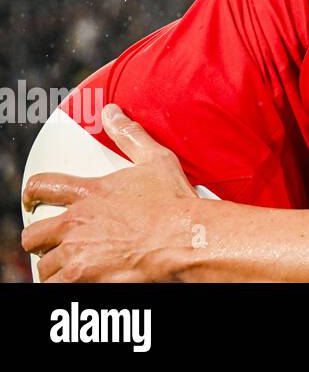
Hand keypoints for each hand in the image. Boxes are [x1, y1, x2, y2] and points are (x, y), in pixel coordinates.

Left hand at [21, 104, 201, 281]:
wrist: (185, 238)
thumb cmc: (174, 203)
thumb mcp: (156, 160)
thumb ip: (130, 135)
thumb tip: (111, 112)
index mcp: (90, 193)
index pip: (42, 187)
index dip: (32, 194)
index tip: (33, 201)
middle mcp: (76, 223)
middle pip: (32, 235)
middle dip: (41, 240)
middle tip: (52, 243)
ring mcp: (77, 254)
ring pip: (44, 266)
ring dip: (56, 266)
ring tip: (71, 266)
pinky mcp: (83, 279)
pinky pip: (54, 288)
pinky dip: (63, 286)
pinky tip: (78, 282)